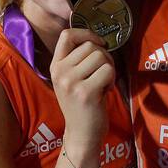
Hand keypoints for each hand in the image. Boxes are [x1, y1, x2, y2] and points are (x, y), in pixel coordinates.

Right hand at [50, 27, 113, 164]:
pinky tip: (105, 92)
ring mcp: (71, 82)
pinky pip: (108, 70)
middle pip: (90, 46)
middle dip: (104, 57)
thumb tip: (97, 40)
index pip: (67, 35)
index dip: (86, 33)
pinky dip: (112, 80)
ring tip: (102, 84)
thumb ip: (79, 60)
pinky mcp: (85, 92)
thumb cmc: (82, 105)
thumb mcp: (72, 79)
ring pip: (101, 57)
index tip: (99, 44)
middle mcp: (60, 72)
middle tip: (102, 75)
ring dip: (108, 69)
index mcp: (55, 66)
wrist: (81, 134)